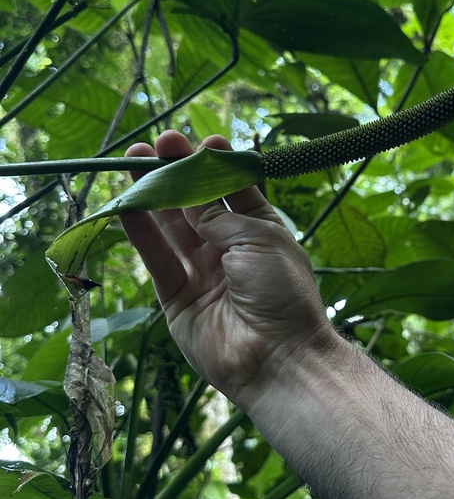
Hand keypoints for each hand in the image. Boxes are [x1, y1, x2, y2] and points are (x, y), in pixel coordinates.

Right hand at [121, 131, 334, 411]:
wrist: (278, 357)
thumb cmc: (281, 291)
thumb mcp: (257, 239)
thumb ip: (219, 215)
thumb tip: (191, 196)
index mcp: (261, 231)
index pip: (234, 189)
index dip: (218, 165)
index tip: (205, 142)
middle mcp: (230, 249)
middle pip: (197, 203)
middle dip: (179, 171)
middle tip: (159, 142)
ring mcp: (202, 273)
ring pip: (172, 226)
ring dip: (153, 194)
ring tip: (132, 159)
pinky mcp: (176, 297)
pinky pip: (156, 258)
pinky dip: (141, 231)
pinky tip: (127, 203)